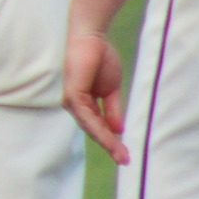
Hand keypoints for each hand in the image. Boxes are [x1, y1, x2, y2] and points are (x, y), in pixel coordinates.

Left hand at [63, 30, 129, 164]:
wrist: (93, 37)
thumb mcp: (111, 89)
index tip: (125, 155)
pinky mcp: (73, 94)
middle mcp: (75, 104)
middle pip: (93, 130)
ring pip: (90, 127)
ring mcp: (72, 100)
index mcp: (84, 103)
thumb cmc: (100, 58)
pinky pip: (87, 116)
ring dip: (106, 142)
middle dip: (110, 146)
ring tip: (121, 155)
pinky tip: (111, 139)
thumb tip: (118, 131)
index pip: (98, 126)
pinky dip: (99, 129)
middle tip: (125, 161)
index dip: (111, 141)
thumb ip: (112, 110)